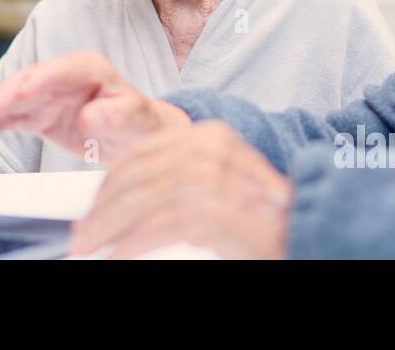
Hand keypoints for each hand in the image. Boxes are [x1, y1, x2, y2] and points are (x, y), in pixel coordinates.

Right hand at [0, 51, 190, 159]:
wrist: (132, 135)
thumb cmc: (137, 121)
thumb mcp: (134, 117)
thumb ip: (114, 115)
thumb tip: (88, 117)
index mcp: (87, 68)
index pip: (58, 72)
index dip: (37, 83)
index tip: (19, 96)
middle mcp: (61, 77)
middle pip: (28, 83)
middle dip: (4, 97)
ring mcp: (46, 95)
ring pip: (13, 100)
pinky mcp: (37, 114)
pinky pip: (11, 119)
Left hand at [70, 121, 291, 258]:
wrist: (312, 234)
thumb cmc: (260, 223)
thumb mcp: (210, 194)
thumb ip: (173, 187)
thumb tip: (117, 208)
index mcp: (208, 137)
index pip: (140, 154)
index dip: (107, 186)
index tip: (89, 215)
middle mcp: (212, 147)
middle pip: (136, 175)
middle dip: (102, 210)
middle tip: (82, 239)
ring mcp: (218, 175)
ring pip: (142, 198)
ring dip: (109, 228)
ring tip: (91, 249)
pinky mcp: (219, 207)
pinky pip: (160, 224)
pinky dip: (131, 243)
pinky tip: (117, 257)